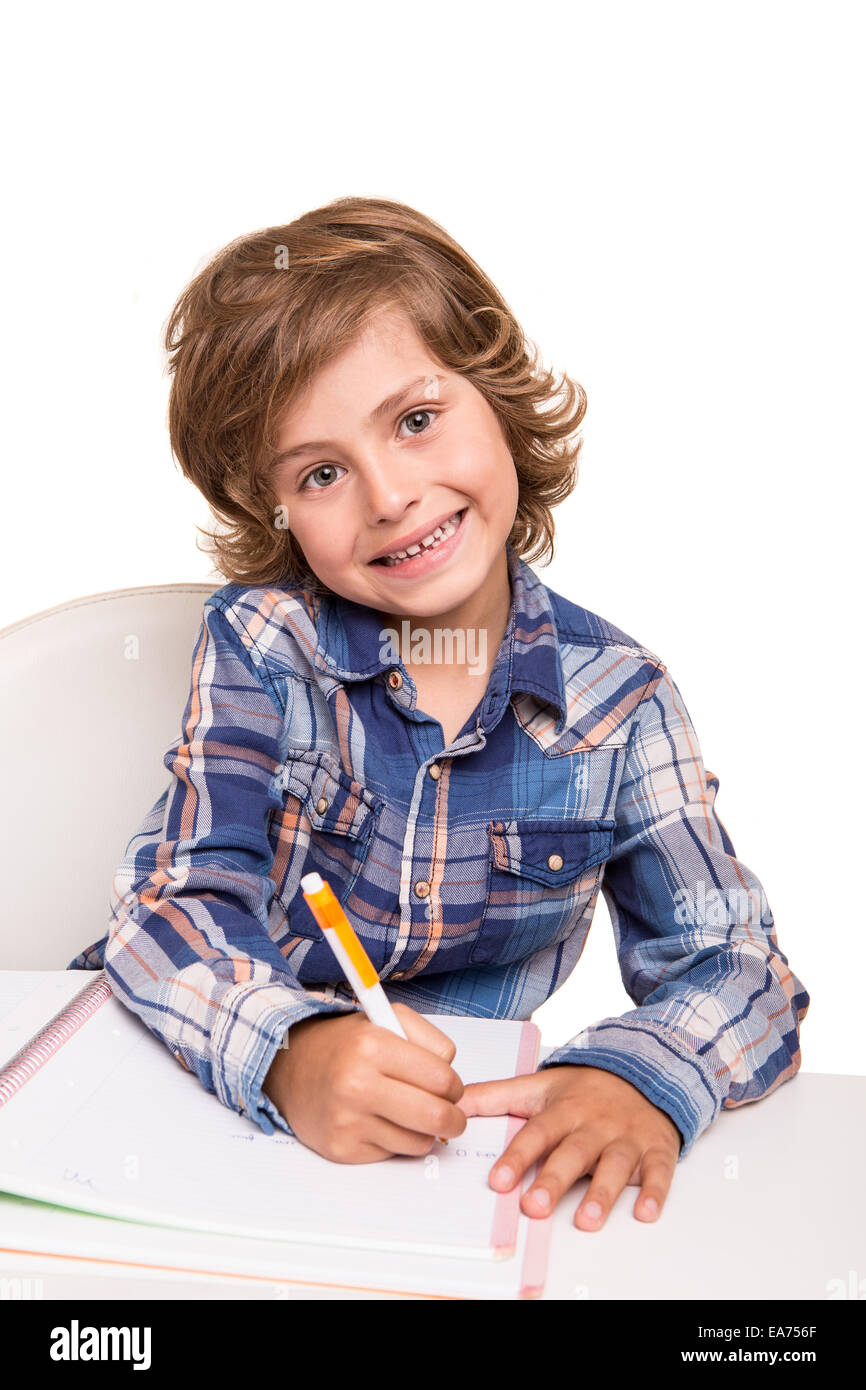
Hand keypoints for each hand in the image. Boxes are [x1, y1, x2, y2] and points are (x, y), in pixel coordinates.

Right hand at [263, 1002, 466, 1162]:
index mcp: (372, 1046)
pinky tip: (381, 1122)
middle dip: (454, 1118)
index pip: (442, 1078)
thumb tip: (454, 1085)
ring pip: (419, 1141)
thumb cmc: (346, 1045)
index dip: (454, 1085)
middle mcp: (357, 1084)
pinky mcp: (342, 1148)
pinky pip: (393, 1154)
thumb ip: (429, 1041)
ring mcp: (348, 1120)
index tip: (450, 1087)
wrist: (291, 1068)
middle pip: (436, 1116)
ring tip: (409, 1113)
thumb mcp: (387, 1019)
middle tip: (451, 1114)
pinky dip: (397, 1141)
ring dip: (424, 1131)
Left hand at [457, 1064, 681, 1229]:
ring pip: (615, 1165)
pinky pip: (659, 1171)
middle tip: (534, 1206)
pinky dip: (655, 1192)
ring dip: (603, 1193)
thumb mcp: (538, 1086)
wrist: (643, 1069)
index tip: (498, 1181)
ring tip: (586, 1220)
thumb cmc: (584, 1088)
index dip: (517, 1157)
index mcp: (564, 1109)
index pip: (537, 1134)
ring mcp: (627, 1137)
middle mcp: (595, 1124)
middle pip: (573, 1153)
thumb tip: (452, 1104)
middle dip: (554, 1179)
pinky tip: (646, 1212)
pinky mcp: (657, 1149)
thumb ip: (494, 1097)